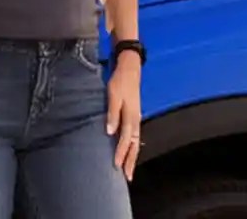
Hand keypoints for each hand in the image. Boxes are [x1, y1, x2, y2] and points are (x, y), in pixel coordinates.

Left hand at [105, 51, 142, 180]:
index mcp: (131, 116)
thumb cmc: (120, 82)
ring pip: (136, 142)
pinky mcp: (134, 117)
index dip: (120, 153)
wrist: (130, 69)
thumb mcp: (114, 95)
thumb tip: (110, 131)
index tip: (115, 166)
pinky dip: (132, 148)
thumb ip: (112, 114)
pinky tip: (129, 153)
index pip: (125, 139)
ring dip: (132, 157)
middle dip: (130, 161)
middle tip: (127, 177)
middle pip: (134, 145)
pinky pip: (135, 137)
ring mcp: (136, 119)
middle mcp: (136, 120)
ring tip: (128, 170)